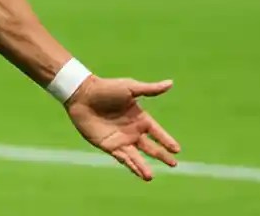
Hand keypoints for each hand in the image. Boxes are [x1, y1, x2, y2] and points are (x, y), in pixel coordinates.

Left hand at [65, 75, 180, 180]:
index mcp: (139, 118)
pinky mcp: (108, 145)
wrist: (82, 95)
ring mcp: (121, 139)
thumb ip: (150, 90)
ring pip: (136, 156)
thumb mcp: (130, 88)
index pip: (157, 132)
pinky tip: (139, 174)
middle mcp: (132, 131)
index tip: (177, 149)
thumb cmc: (106, 89)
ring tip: (151, 176)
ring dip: (143, 166)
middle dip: (162, 156)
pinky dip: (131, 166)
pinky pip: (122, 158)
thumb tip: (170, 83)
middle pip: (150, 147)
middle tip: (173, 164)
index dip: (166, 140)